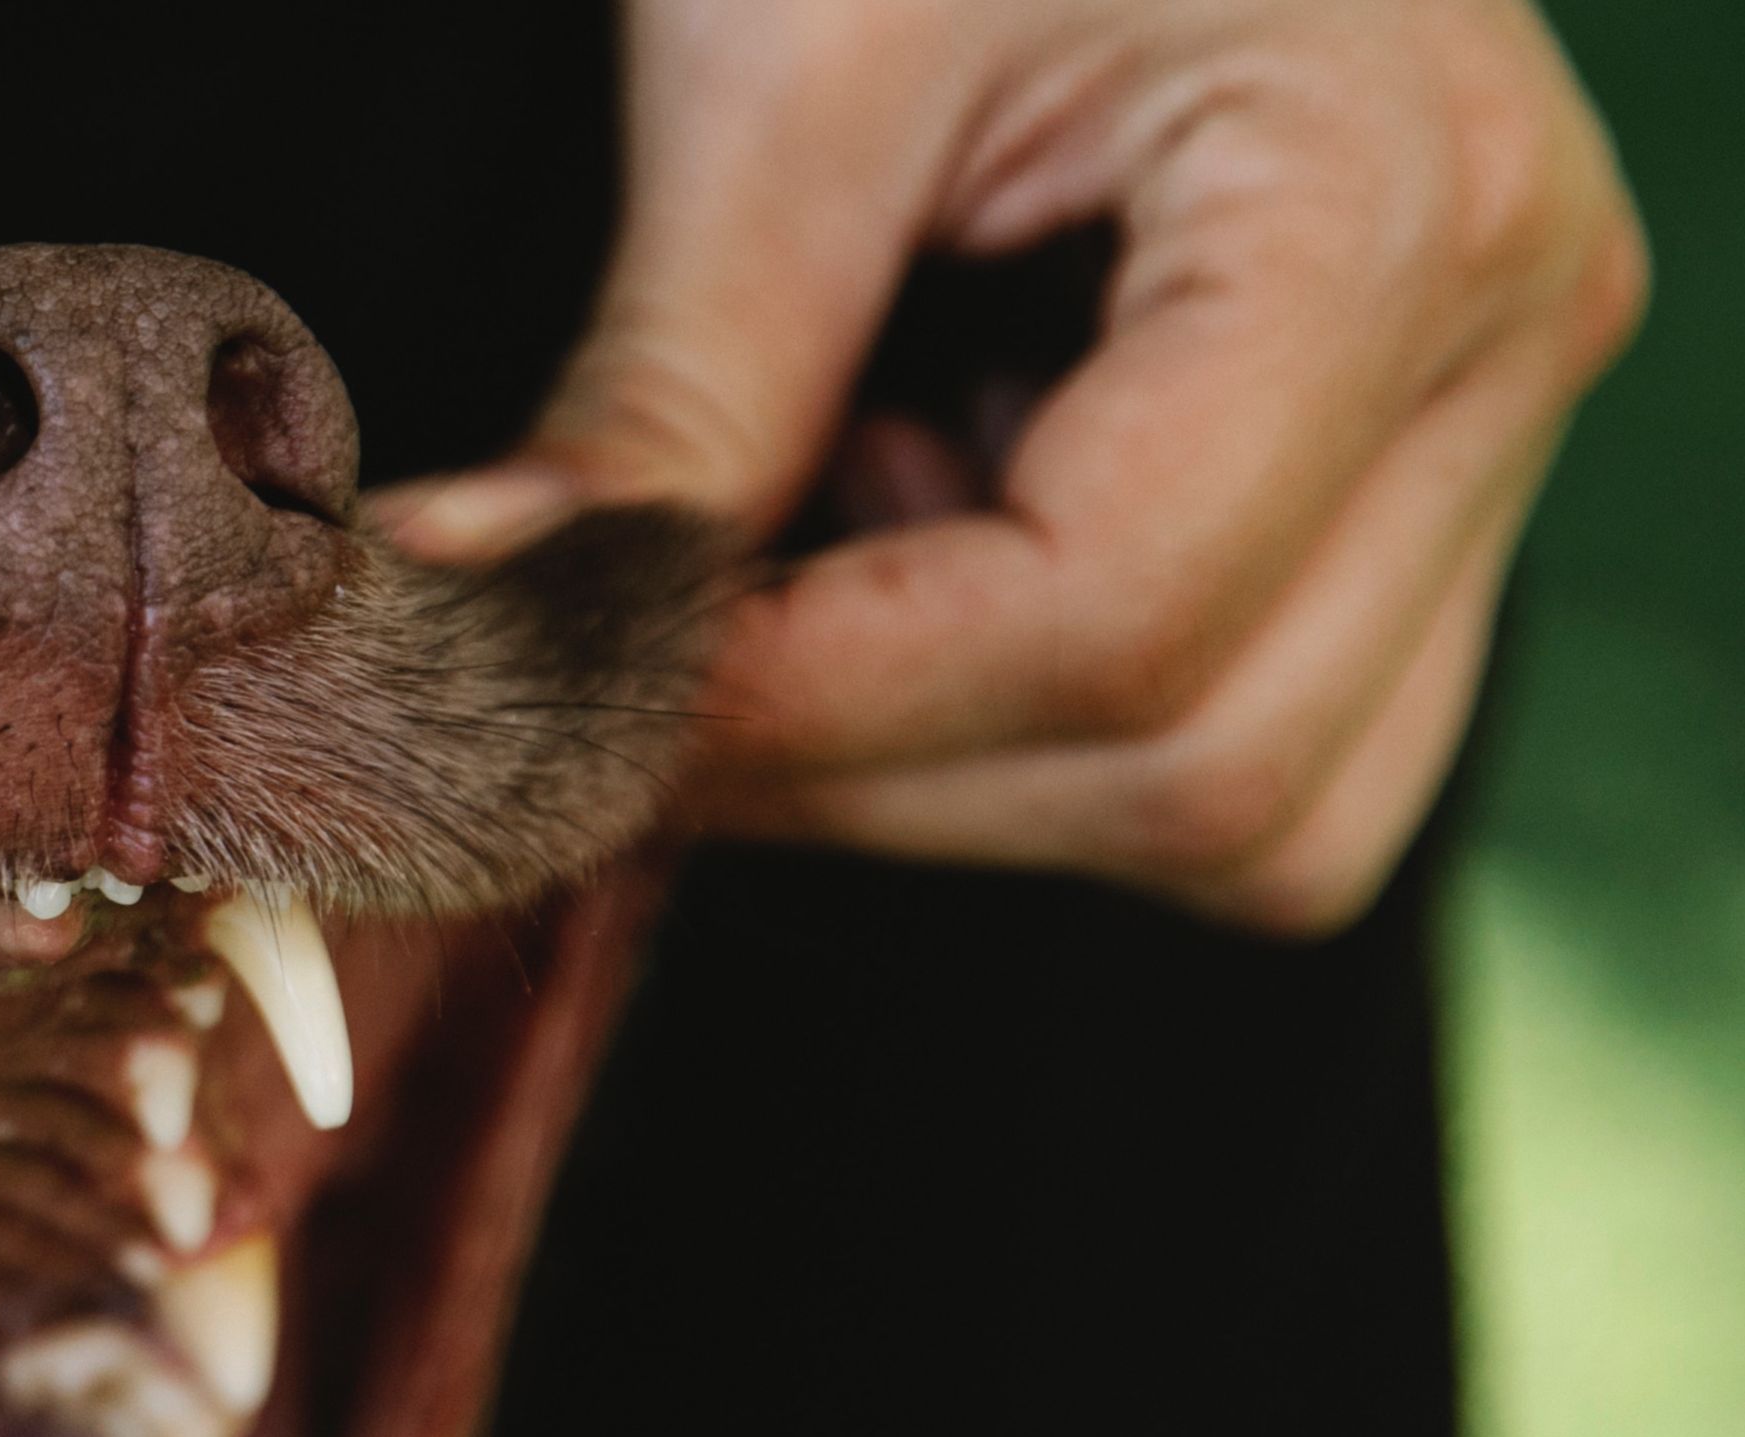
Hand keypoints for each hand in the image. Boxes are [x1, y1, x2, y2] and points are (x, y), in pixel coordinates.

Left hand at [377, 0, 1645, 933]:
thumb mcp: (782, 64)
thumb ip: (671, 381)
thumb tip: (486, 618)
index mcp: (1396, 202)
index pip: (1115, 616)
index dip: (819, 705)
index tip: (589, 692)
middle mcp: (1506, 338)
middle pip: (1206, 766)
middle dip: (873, 776)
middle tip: (624, 693)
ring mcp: (1482, 420)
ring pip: (1257, 807)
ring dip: (963, 769)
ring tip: (798, 570)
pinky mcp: (1406, 468)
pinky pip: (1249, 727)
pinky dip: (1031, 715)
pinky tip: (899, 529)